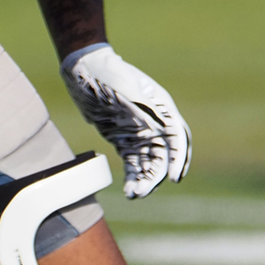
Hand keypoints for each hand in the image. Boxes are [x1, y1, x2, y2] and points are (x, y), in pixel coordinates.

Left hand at [61, 43, 190, 197]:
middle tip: (143, 191)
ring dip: (145, 181)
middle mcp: (156, 123)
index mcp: (162, 108)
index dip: (178, 159)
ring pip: (150, 164)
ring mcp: (141, 133)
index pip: (178, 138)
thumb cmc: (108, 73)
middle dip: (157, 176)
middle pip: (165, 156)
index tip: (173, 178)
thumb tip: (159, 129)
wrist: (85, 69)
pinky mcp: (125, 141)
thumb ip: (143, 108)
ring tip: (134, 195)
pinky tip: (129, 191)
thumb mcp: (126, 88)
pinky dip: (133, 178)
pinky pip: (134, 164)